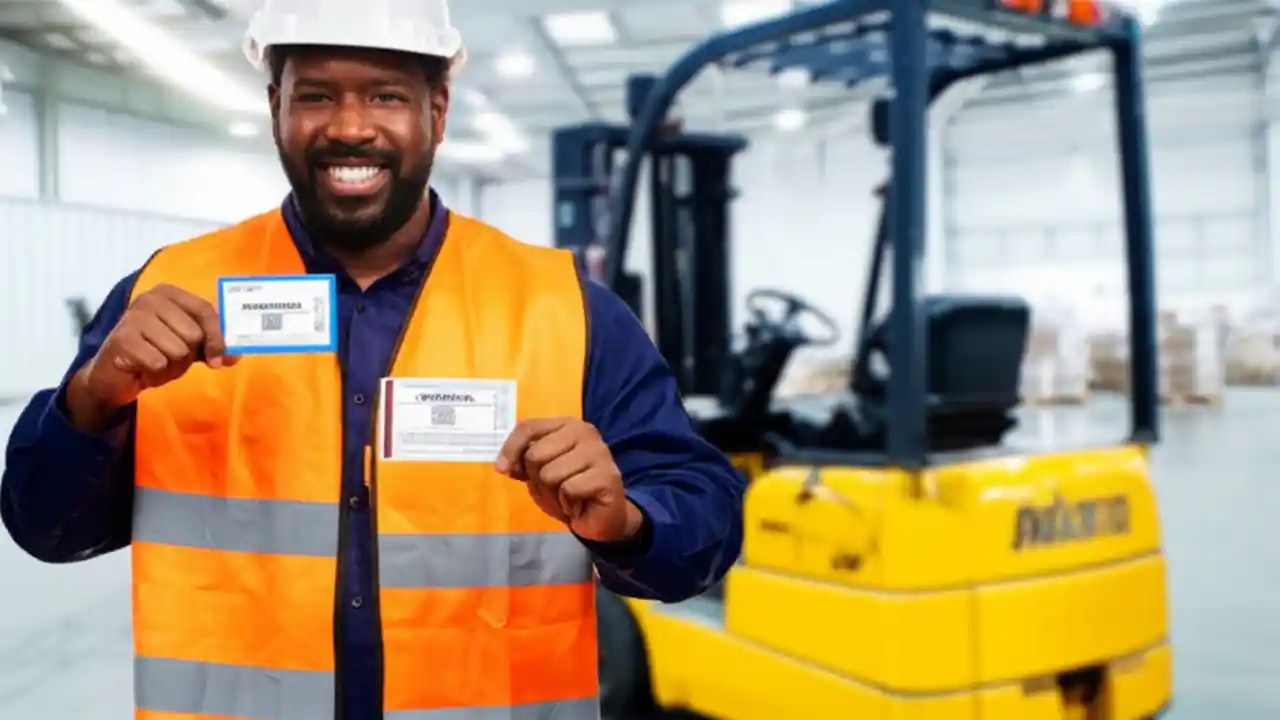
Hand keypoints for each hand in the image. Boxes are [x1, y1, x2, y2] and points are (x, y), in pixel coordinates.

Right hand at [66, 283, 236, 432]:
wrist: (114, 373)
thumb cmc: (155, 352)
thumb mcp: (188, 347)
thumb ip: (212, 347)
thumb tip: (234, 356)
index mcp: (169, 293)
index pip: (205, 311)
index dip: (218, 338)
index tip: (219, 360)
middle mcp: (150, 299)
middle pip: (193, 334)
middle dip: (188, 356)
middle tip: (169, 358)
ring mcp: (133, 317)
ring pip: (178, 350)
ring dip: (172, 367)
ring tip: (155, 362)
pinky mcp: (123, 339)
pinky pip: (159, 363)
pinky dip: (156, 374)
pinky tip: (142, 369)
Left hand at [495, 417, 643, 542]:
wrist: (600, 519)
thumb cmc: (568, 492)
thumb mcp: (538, 474)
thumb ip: (522, 462)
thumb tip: (504, 465)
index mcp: (567, 425)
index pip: (528, 427)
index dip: (510, 449)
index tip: (502, 469)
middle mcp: (585, 432)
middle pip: (536, 454)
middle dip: (537, 479)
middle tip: (555, 488)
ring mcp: (599, 453)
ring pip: (550, 474)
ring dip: (553, 494)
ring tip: (567, 497)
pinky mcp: (608, 476)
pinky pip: (569, 489)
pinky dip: (568, 503)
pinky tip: (579, 504)